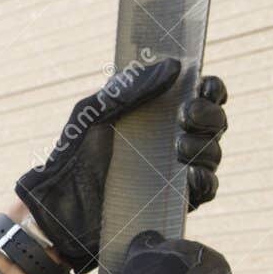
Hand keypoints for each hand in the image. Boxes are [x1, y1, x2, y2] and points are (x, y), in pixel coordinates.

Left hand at [15, 59, 227, 272]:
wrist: (58, 207)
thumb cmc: (71, 155)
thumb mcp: (93, 114)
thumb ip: (128, 88)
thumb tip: (172, 66)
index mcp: (155, 113)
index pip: (199, 94)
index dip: (210, 88)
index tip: (203, 86)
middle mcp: (171, 139)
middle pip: (214, 122)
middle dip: (208, 115)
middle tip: (186, 116)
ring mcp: (174, 171)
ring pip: (212, 154)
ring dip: (204, 146)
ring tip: (178, 149)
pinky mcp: (174, 201)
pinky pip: (205, 189)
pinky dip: (204, 180)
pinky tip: (189, 174)